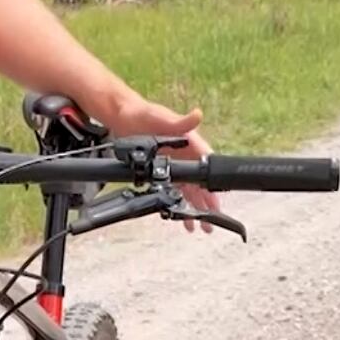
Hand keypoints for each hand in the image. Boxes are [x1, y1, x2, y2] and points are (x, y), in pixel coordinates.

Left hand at [104, 94, 218, 234]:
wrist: (123, 116)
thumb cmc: (143, 113)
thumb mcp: (161, 117)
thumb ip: (180, 121)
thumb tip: (197, 115)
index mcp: (189, 141)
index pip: (205, 162)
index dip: (211, 180)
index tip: (216, 196)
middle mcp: (185, 154)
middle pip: (200, 181)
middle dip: (207, 201)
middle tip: (211, 218)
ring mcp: (175, 163)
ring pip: (190, 189)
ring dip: (195, 206)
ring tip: (201, 226)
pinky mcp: (163, 169)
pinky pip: (176, 188)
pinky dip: (180, 202)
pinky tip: (182, 217)